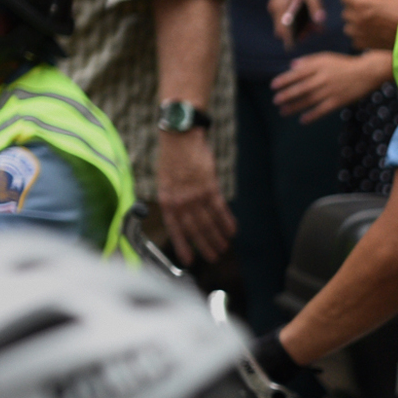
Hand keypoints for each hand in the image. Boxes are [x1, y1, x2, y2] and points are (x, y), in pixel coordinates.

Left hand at [154, 128, 236, 263]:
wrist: (180, 137)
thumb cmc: (172, 157)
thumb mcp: (165, 181)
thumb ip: (173, 199)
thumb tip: (183, 216)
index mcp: (167, 200)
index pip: (175, 229)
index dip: (183, 246)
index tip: (190, 261)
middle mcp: (181, 200)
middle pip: (194, 229)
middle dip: (205, 245)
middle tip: (214, 257)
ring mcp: (195, 194)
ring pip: (208, 222)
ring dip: (217, 236)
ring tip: (224, 247)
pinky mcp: (209, 186)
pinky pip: (220, 209)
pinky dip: (227, 221)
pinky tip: (233, 230)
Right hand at [269, 0, 326, 47]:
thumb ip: (315, 6)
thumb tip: (320, 21)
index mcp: (280, 7)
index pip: (282, 30)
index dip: (290, 40)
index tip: (299, 47)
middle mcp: (275, 8)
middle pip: (284, 29)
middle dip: (299, 34)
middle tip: (316, 32)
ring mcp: (277, 7)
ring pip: (287, 24)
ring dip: (300, 28)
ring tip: (318, 28)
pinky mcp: (281, 4)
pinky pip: (288, 18)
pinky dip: (299, 21)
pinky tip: (314, 21)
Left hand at [271, 50, 387, 122]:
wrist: (367, 72)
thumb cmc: (345, 64)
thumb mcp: (326, 58)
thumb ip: (309, 61)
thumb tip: (292, 66)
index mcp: (319, 66)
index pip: (298, 73)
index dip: (284, 80)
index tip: (273, 86)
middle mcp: (323, 78)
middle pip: (301, 88)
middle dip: (287, 95)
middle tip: (275, 100)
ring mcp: (331, 90)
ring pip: (309, 100)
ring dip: (295, 106)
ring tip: (283, 112)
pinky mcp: (338, 101)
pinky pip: (322, 110)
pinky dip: (312, 115)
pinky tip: (303, 120)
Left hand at [341, 0, 397, 52]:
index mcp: (359, 2)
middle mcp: (355, 17)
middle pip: (346, 12)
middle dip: (355, 10)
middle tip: (371, 11)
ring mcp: (358, 32)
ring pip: (349, 27)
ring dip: (356, 25)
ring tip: (371, 25)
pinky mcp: (363, 44)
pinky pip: (356, 40)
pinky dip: (362, 38)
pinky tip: (374, 35)